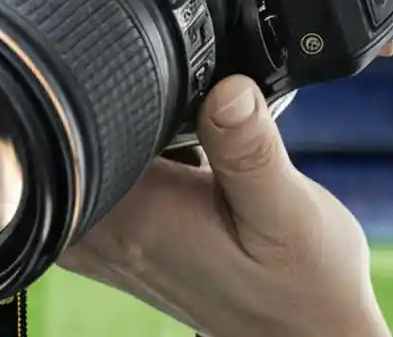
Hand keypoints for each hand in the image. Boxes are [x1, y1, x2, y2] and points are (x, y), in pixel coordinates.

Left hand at [57, 66, 392, 335]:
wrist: (310, 336)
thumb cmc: (304, 285)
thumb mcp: (288, 211)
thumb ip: (249, 148)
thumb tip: (226, 86)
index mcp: (131, 217)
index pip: (82, 121)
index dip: (122, 82)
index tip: (171, 82)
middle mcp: (104, 233)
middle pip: (84, 132)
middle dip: (134, 105)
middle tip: (198, 125)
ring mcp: (106, 242)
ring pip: (97, 152)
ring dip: (140, 133)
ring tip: (199, 151)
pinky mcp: (121, 243)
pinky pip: (109, 177)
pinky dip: (143, 159)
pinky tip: (190, 164)